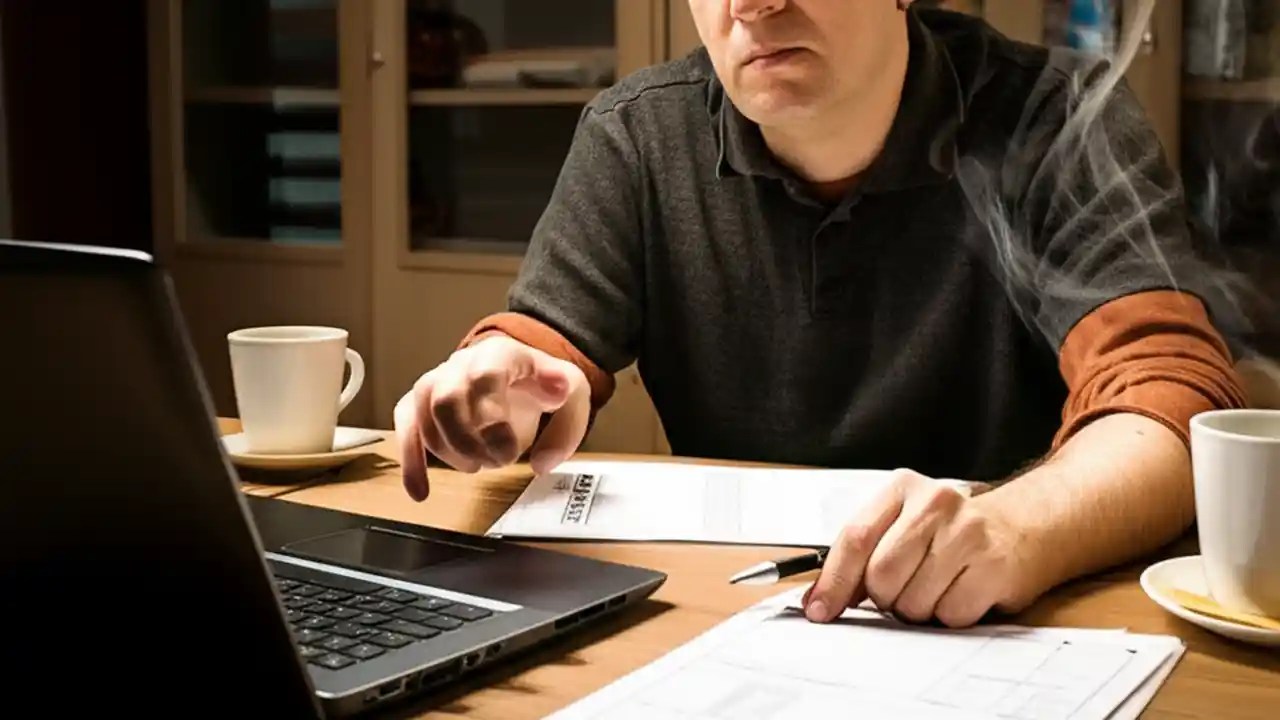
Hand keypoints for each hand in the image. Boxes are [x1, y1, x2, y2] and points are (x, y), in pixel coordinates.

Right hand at [393, 335, 590, 501]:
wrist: (517, 371)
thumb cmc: (541, 384)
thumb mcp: (573, 397)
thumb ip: (568, 429)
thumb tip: (543, 463)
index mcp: (502, 354)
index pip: (485, 374)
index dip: (492, 416)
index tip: (509, 448)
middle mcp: (462, 363)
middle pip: (446, 399)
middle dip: (471, 442)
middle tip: (498, 460)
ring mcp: (437, 381)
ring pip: (424, 415)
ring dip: (453, 453)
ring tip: (479, 465)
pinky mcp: (421, 402)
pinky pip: (404, 427)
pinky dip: (410, 461)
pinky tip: (419, 490)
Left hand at [803, 469, 1039, 627]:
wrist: (1025, 525)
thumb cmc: (952, 531)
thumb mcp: (904, 524)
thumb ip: (862, 555)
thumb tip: (821, 599)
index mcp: (903, 488)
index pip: (855, 537)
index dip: (833, 581)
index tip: (819, 609)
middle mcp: (935, 504)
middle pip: (881, 575)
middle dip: (884, 597)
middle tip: (901, 591)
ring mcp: (968, 533)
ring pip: (913, 601)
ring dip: (917, 609)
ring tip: (936, 587)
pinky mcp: (995, 566)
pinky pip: (950, 614)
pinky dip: (949, 615)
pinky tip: (961, 591)